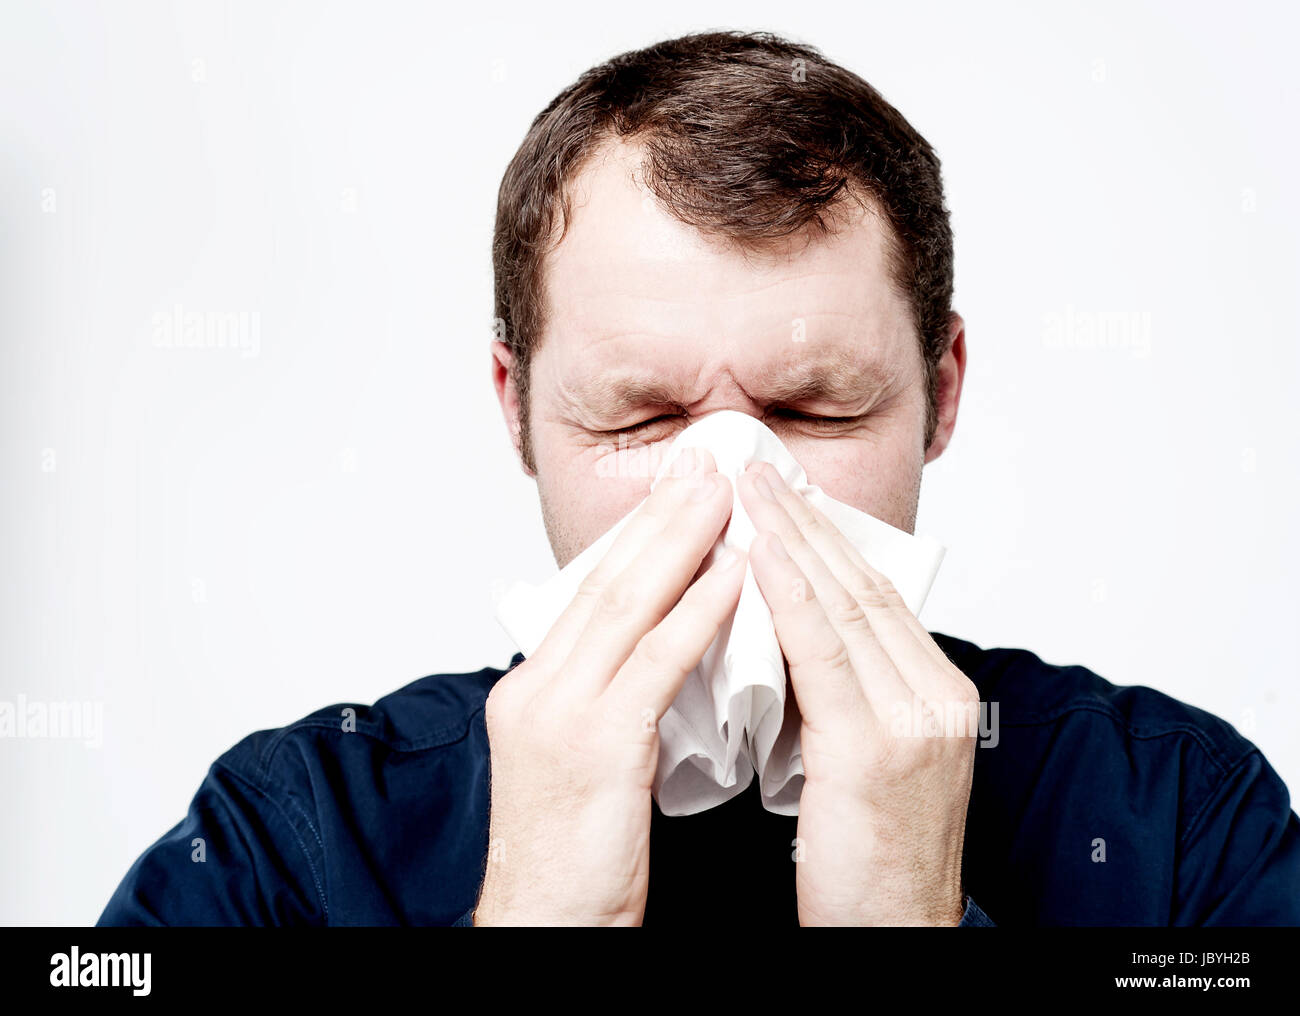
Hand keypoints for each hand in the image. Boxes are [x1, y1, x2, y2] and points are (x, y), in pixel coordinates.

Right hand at [473, 449, 746, 924]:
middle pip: (606, 580)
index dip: (641, 534)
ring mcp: (559, 712)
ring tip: (727, 494)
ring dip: (682, 542)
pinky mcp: (595, 746)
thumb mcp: (581, 761)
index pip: (592, 592)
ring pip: (626, 605)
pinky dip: (696, 613)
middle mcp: (537, 686)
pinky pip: (655, 664)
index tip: (681, 489)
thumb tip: (658, 653)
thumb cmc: (569, 857)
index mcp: (533, 686)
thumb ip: (609, 698)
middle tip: (707, 461)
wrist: (542, 924)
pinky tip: (734, 577)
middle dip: (661, 515)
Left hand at [737, 462, 977, 925]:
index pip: (876, 598)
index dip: (828, 541)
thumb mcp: (865, 759)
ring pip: (845, 606)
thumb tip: (792, 638)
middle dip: (808, 522)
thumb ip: (844, 695)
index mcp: (938, 695)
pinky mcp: (877, 748)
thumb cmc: (870, 861)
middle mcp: (937, 696)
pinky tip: (758, 552)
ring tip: (749, 488)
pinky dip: (790, 595)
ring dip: (791, 538)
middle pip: (864, 587)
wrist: (897, 937)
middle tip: (760, 469)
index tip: (786, 496)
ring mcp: (915, 719)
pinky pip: (825, 653)